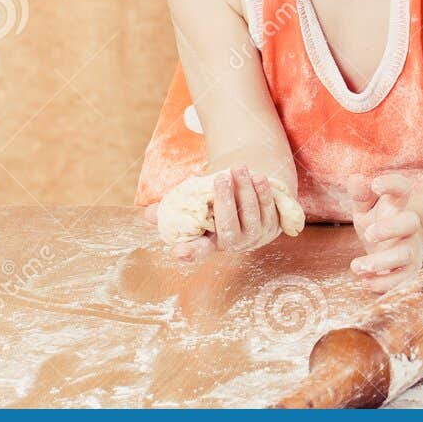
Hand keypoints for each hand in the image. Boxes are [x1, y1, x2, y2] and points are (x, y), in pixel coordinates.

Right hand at [168, 166, 285, 261]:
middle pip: (229, 225)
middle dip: (226, 200)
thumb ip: (174, 211)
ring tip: (239, 169)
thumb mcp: (198, 210)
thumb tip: (148, 214)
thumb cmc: (219, 207)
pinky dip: (264, 193)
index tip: (177, 251)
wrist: (253, 203)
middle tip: (220, 178)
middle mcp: (235, 244)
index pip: (198, 251)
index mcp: (212, 243)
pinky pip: (269, 208)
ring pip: (251, 213)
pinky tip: (259, 178)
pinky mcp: (274, 226)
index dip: (188, 252)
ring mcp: (256, 236)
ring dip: (246, 190)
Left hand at [348, 172, 422, 293]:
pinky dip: (384, 283)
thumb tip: (355, 178)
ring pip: (405, 255)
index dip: (392, 184)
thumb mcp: (368, 208)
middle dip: (391, 228)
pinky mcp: (409, 271)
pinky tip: (365, 280)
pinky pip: (403, 279)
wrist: (401, 249)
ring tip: (356, 266)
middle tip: (368, 234)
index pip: (402, 189)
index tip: (375, 184)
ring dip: (381, 261)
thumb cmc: (379, 224)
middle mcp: (409, 227)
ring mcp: (411, 249)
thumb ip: (361, 195)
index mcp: (399, 205)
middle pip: (410, 222)